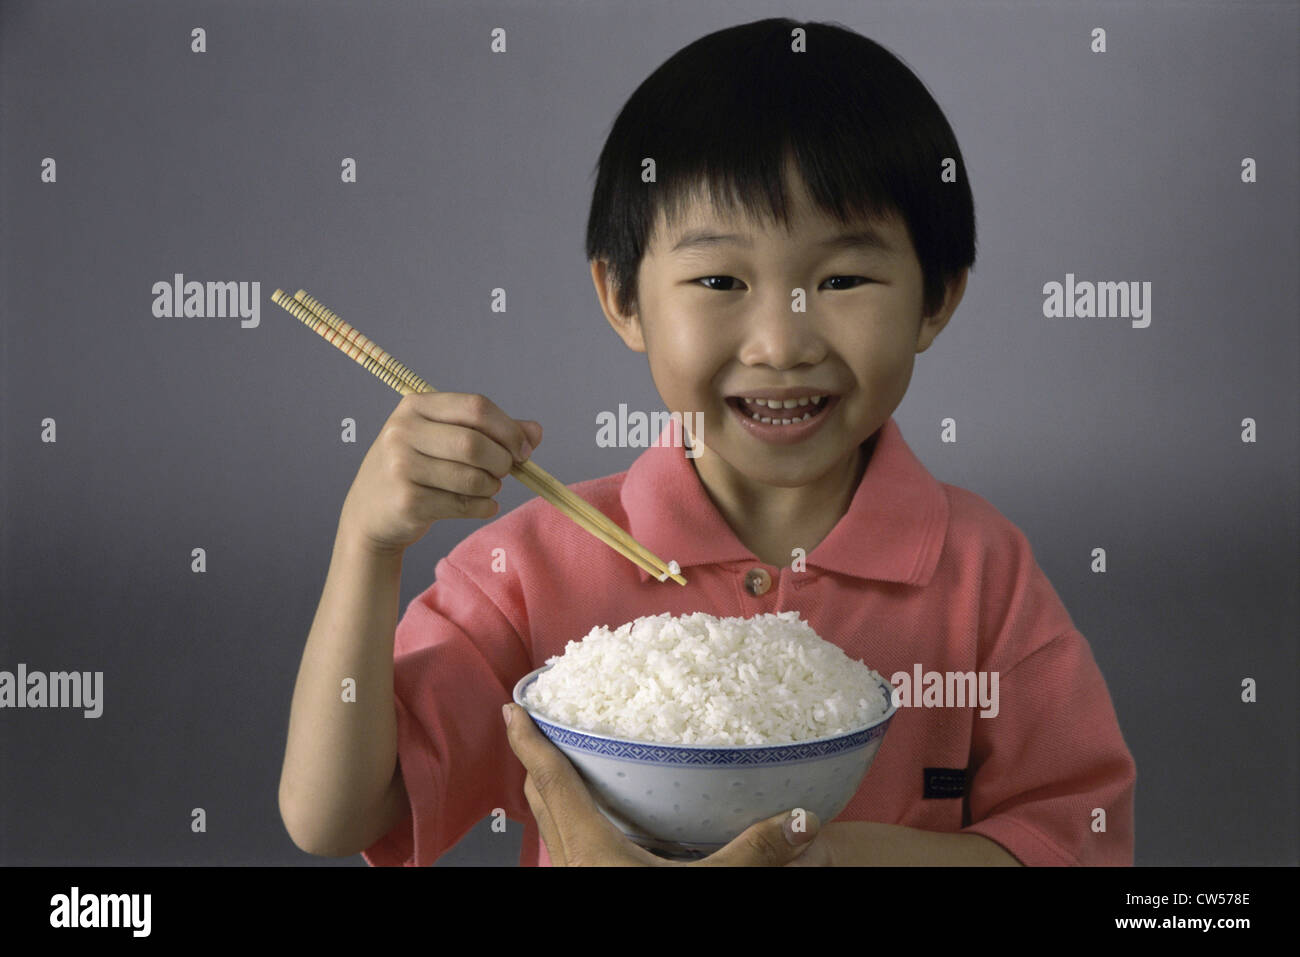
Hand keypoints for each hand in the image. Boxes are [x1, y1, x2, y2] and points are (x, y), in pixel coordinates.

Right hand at [339, 391, 542, 555]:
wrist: (370, 513)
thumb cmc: (417, 469)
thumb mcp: (445, 439)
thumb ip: (493, 431)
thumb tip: (536, 431)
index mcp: (415, 406)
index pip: (476, 406)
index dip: (509, 429)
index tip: (524, 449)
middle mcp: (402, 431)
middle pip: (475, 443)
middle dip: (502, 461)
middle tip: (506, 471)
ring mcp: (401, 467)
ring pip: (472, 477)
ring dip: (492, 486)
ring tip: (488, 488)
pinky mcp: (407, 501)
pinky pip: (464, 504)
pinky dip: (483, 507)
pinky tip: (480, 505)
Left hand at [503, 703, 821, 865]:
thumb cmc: (668, 927)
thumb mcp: (713, 890)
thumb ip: (754, 855)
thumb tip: (804, 821)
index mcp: (590, 851)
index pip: (551, 782)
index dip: (530, 741)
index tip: (512, 706)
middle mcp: (573, 864)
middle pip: (542, 801)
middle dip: (537, 761)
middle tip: (537, 724)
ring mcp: (577, 881)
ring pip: (552, 828)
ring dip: (554, 795)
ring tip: (568, 766)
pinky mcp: (588, 890)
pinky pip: (572, 849)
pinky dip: (575, 824)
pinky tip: (604, 827)